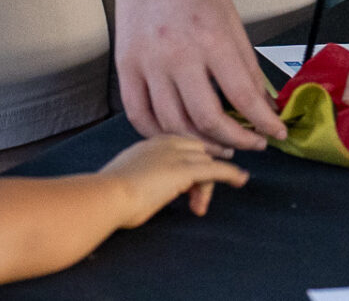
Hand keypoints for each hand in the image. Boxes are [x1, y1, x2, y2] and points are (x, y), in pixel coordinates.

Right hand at [97, 134, 247, 226]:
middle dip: (201, 172)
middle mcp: (165, 141)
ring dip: (209, 183)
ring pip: (206, 161)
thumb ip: (142, 173)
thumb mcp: (128, 177)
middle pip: (197, 150)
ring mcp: (177, 153)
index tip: (190, 181)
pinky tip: (241, 180)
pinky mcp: (187, 168)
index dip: (190, 161)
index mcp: (149, 141)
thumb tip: (148, 185)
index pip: (182, 143)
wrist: (107, 196)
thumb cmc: (109, 195)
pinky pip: (217, 169)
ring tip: (199, 206)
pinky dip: (231, 174)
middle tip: (195, 200)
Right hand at [108, 0, 289, 150]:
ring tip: (221, 144)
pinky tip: (181, 135)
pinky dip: (160, 134)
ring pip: (172, 124)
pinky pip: (139, 116)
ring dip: (201, 143)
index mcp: (210, 36)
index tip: (276, 132)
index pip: (242, 95)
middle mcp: (176, 53)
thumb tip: (261, 104)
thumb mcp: (230, 16)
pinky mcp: (124, 68)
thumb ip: (245, 63)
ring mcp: (146, 63)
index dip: (264, 122)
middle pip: (207, 119)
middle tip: (252, 143)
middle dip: (237, 140)